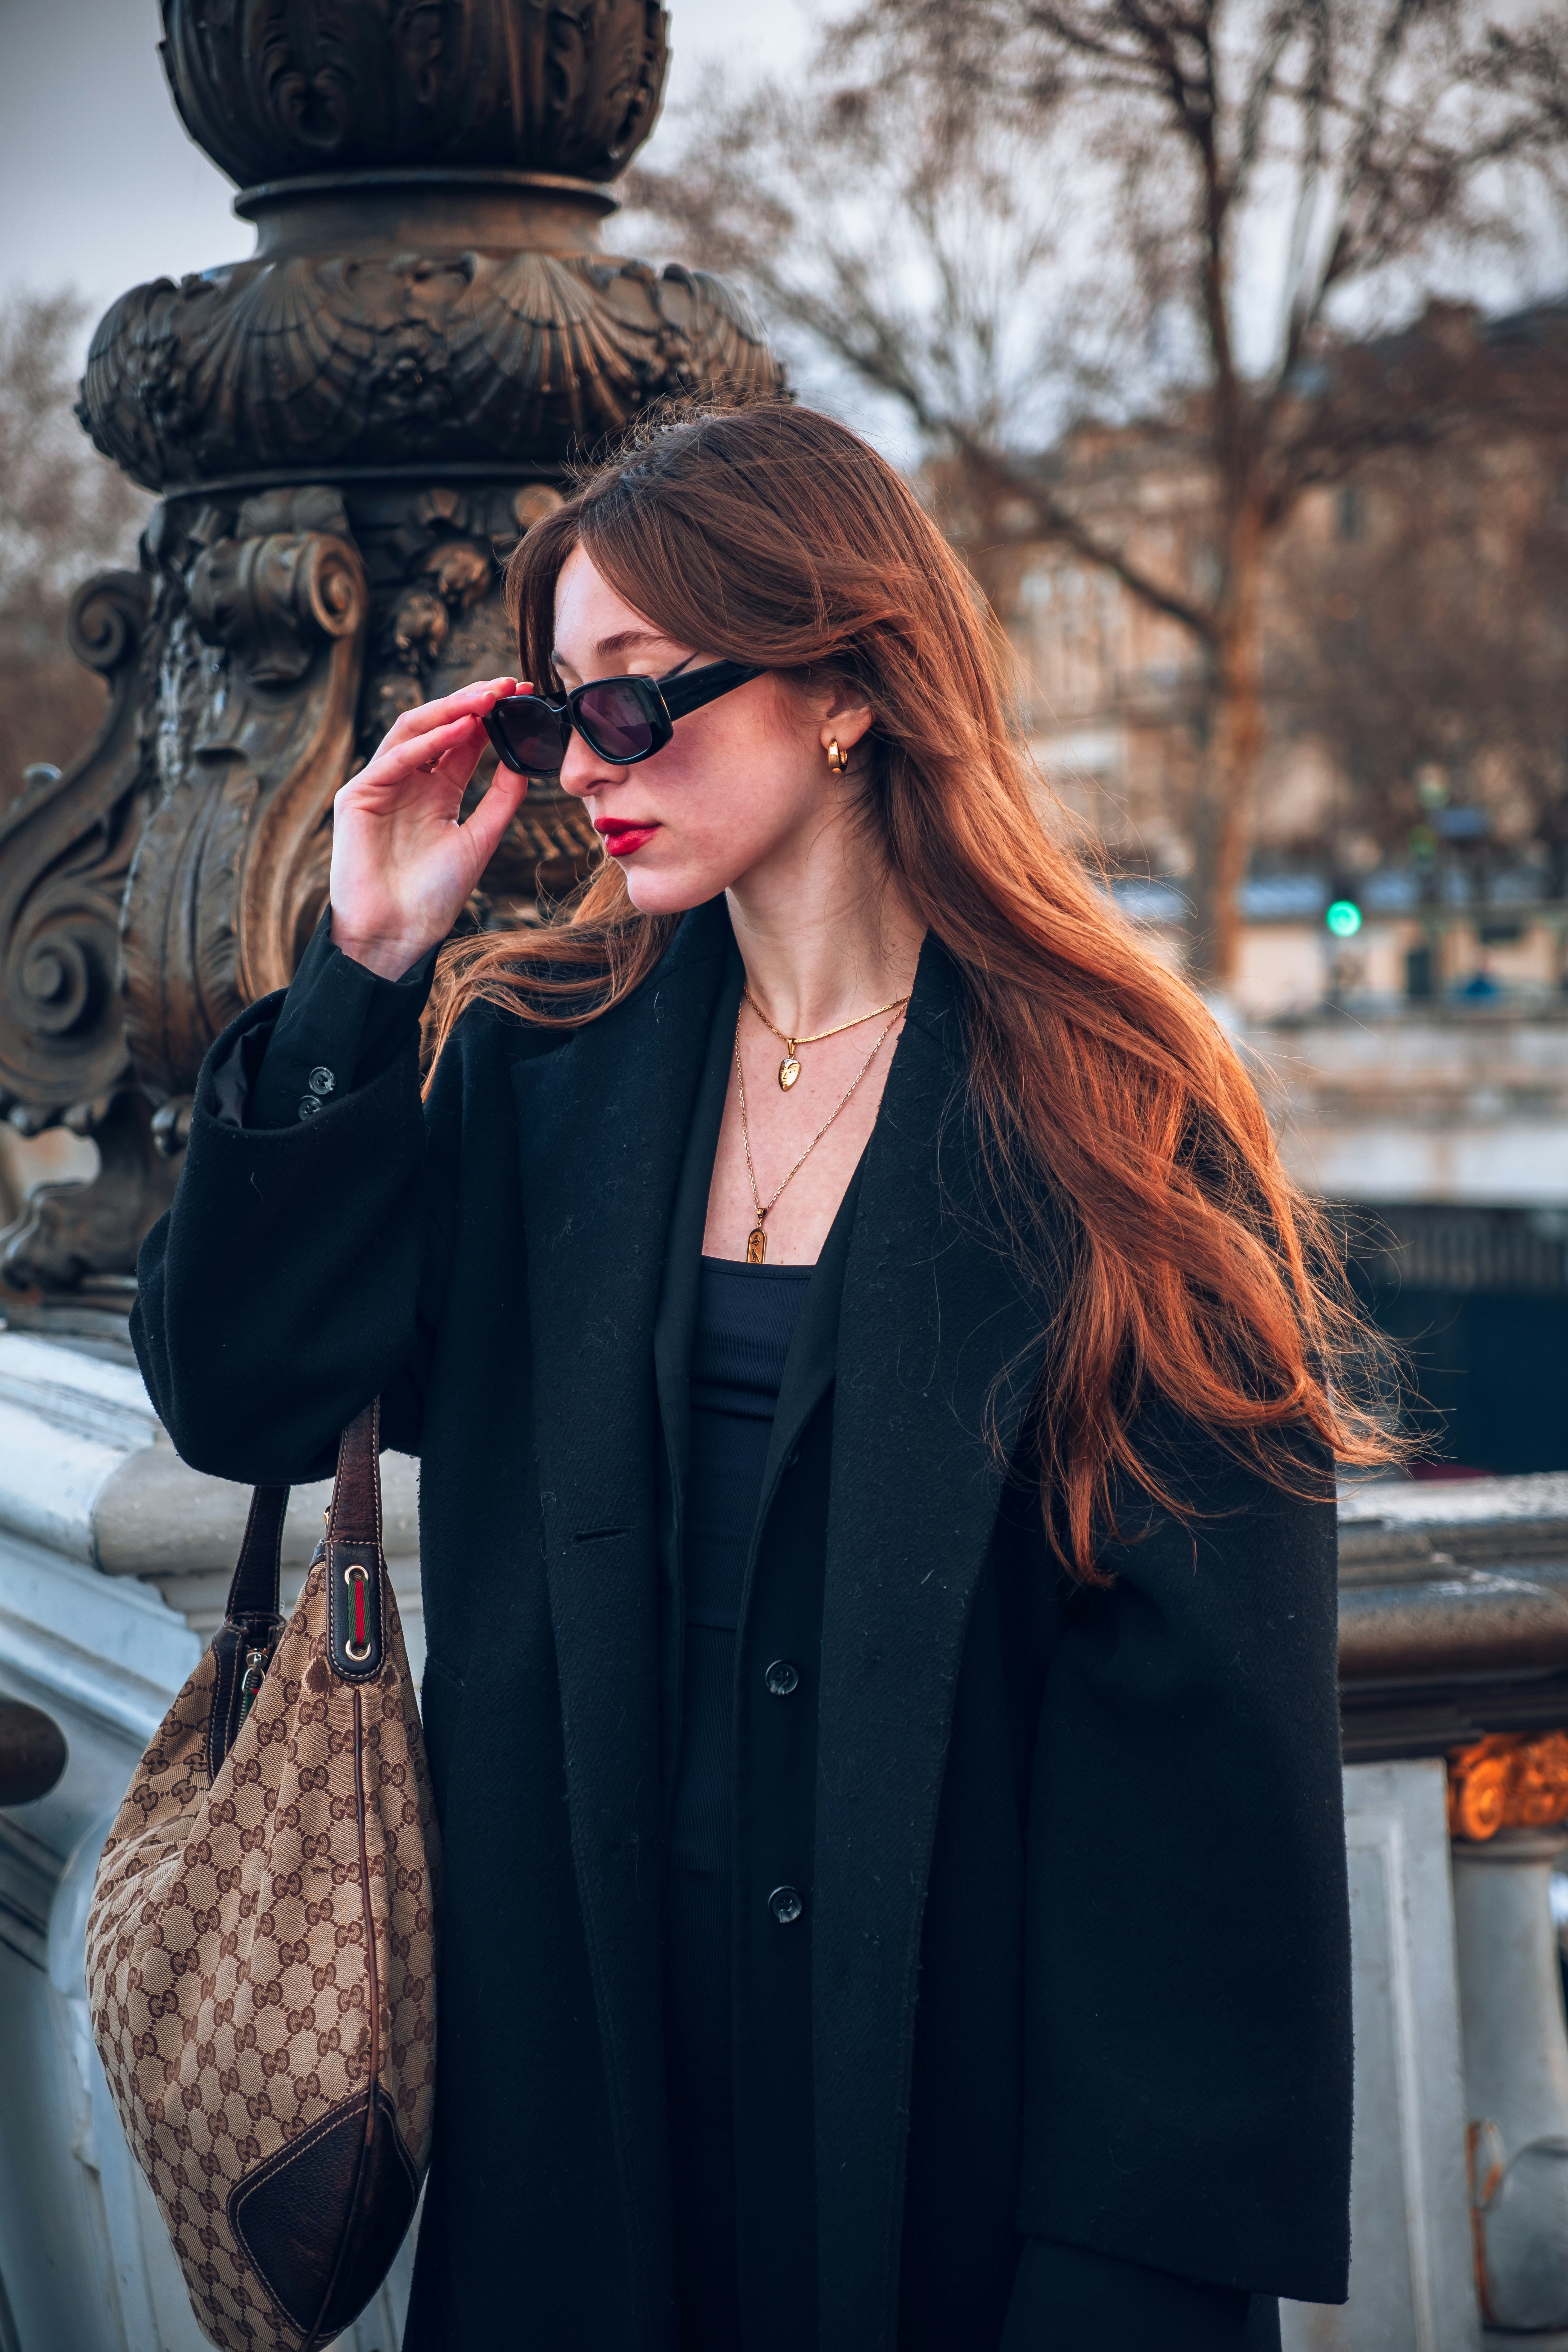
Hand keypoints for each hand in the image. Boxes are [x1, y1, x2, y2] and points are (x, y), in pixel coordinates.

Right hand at [328, 677, 528, 977]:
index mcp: (437, 791)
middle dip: (473, 702)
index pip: (465, 741)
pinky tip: (460, 728)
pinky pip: (394, 759)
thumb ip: (500, 801)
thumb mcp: (480, 840)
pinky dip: (428, 742)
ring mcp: (381, 786)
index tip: (523, 696)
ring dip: (451, 710)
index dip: (492, 717)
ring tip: (487, 697)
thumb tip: (523, 760)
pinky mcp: (357, 796)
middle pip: (439, 727)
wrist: (398, 935)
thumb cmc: (435, 895)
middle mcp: (409, 782)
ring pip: (413, 732)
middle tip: (507, 685)